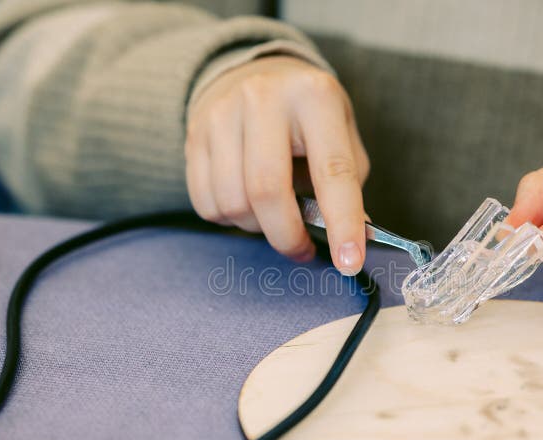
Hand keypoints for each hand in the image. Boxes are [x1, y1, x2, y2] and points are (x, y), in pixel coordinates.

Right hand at [185, 56, 369, 273]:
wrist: (253, 74)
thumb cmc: (307, 117)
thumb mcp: (341, 135)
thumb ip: (348, 185)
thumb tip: (348, 240)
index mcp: (314, 97)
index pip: (332, 171)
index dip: (343, 222)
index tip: (349, 262)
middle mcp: (263, 98)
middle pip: (267, 191)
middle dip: (287, 236)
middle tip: (302, 250)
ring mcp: (221, 114)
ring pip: (233, 203)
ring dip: (257, 228)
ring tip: (273, 216)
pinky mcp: (193, 135)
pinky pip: (206, 204)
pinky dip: (230, 219)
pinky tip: (246, 204)